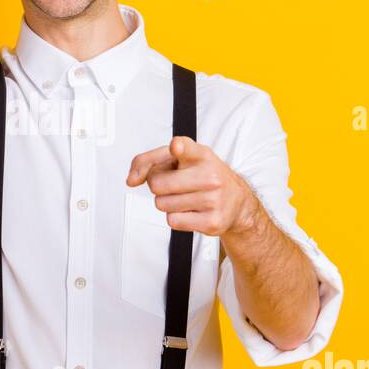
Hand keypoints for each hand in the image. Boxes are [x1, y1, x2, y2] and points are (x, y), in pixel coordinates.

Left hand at [126, 137, 260, 235]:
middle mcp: (210, 175)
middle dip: (158, 186)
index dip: (179, 148)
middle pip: (157, 183)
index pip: (186, 148)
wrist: (237, 202)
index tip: (175, 147)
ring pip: (162, 204)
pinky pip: (172, 220)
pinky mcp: (211, 221)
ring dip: (167, 203)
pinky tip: (191, 210)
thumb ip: (150, 161)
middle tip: (174, 184)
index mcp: (201, 155)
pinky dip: (176, 217)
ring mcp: (212, 199)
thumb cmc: (204, 176)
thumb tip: (131, 179)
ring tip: (185, 197)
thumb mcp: (182, 159)